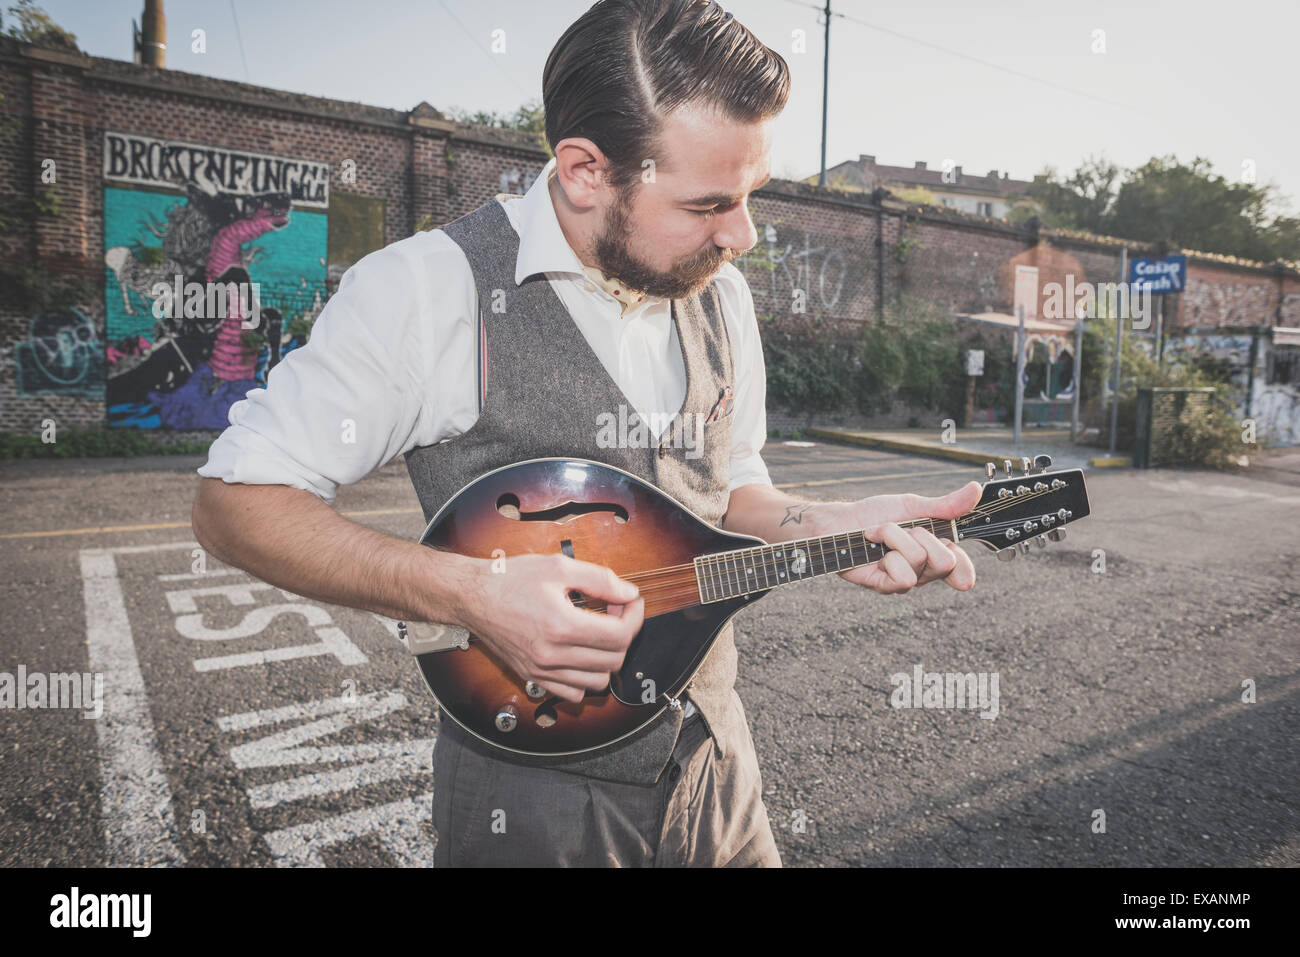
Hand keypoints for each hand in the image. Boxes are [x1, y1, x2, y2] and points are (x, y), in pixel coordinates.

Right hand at [454, 553, 643, 703]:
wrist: (472, 597)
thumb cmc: (510, 579)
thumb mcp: (559, 567)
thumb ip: (600, 580)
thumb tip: (629, 594)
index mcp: (561, 625)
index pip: (620, 635)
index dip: (635, 617)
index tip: (632, 602)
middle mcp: (552, 654)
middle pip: (614, 660)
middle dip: (624, 634)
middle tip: (615, 612)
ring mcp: (541, 670)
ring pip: (597, 682)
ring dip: (608, 659)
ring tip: (599, 633)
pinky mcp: (533, 677)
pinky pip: (573, 693)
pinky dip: (586, 678)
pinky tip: (582, 653)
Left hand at [825, 482, 981, 594]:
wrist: (840, 521)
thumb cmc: (875, 514)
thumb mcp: (913, 505)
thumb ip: (946, 505)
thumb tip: (976, 489)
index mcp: (935, 552)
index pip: (961, 569)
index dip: (965, 565)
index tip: (953, 546)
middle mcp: (923, 571)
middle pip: (945, 561)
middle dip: (922, 535)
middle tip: (904, 530)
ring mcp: (905, 580)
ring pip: (919, 561)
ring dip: (897, 538)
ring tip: (882, 536)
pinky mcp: (885, 586)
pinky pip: (902, 577)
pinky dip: (888, 554)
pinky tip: (875, 550)